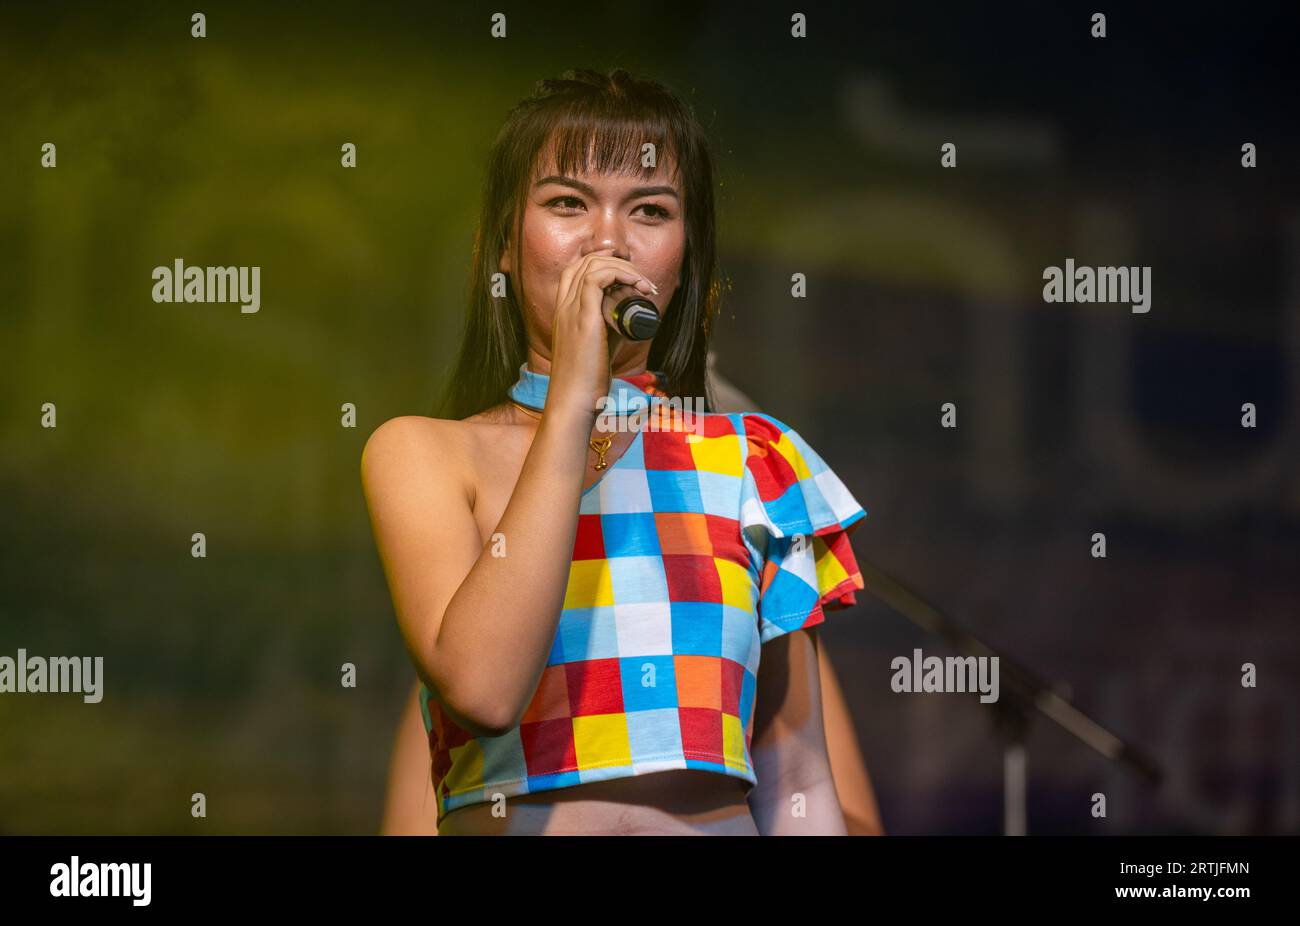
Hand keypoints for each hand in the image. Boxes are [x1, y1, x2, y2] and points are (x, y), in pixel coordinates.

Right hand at [546, 247, 656, 418]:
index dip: (604, 264)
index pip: (577, 270)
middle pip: (586, 262)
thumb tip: (635, 316)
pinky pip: (598, 278)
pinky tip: (637, 285)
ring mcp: (571, 310)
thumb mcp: (601, 345)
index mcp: (564, 311)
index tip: (630, 277)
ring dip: (624, 268)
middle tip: (642, 281)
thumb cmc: (587, 380)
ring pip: (592, 265)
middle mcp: (564, 306)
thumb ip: (613, 327)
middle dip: (618, 262)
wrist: (574, 401)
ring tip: (644, 284)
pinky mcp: (583, 318)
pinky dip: (620, 274)